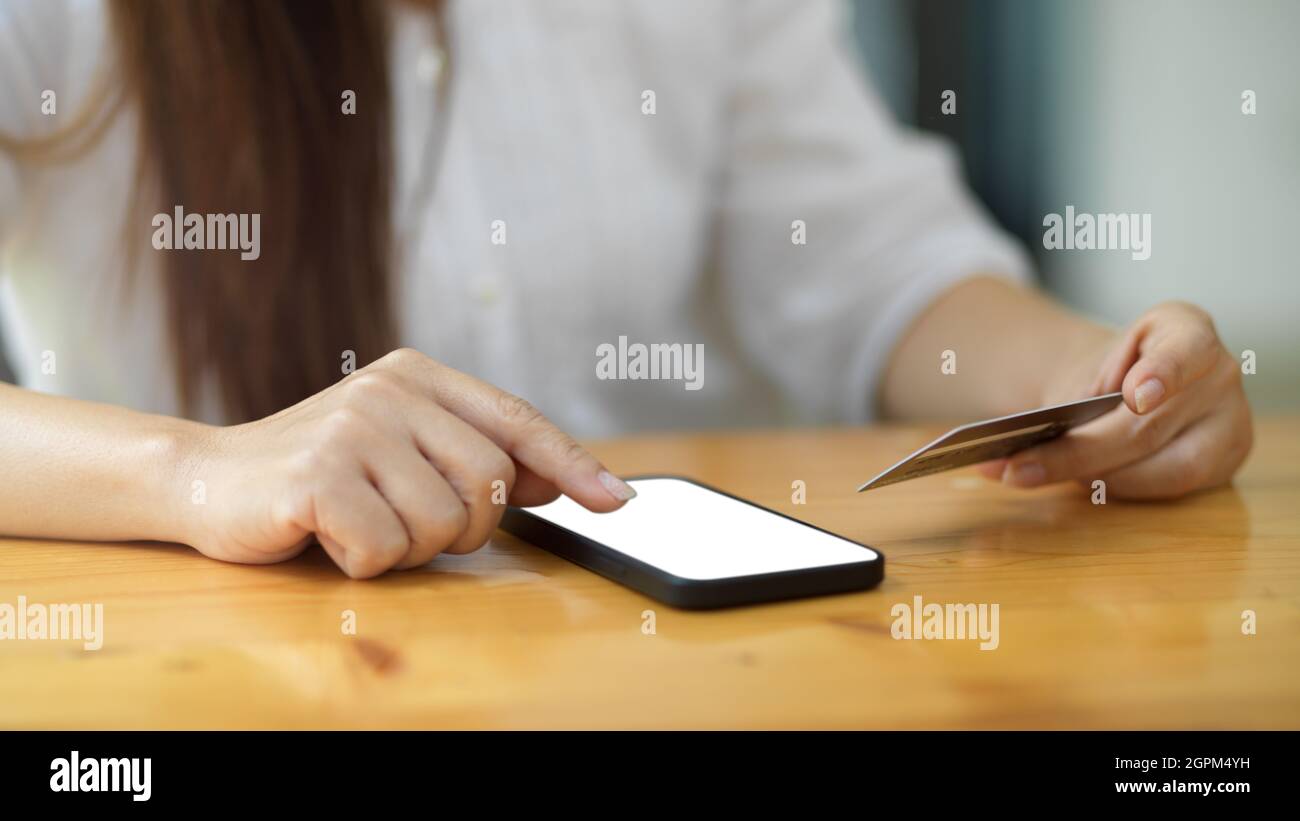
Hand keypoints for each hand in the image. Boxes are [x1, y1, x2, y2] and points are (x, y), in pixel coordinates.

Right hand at [174, 348, 634, 577]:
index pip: (516, 420)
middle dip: (465, 528)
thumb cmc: (319, 474)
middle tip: (408, 524)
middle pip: (491, 484)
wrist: (206, 479)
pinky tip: (328, 536)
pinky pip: (384, 551)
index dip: (571, 464)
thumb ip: (475, 456)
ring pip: (442, 525)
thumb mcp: (402, 453)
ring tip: (361, 523)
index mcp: (418, 376)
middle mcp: (390, 390)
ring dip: (407, 549)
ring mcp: (352, 428)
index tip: (615, 501)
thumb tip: (562, 479)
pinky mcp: (317, 474)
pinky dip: (364, 563)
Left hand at [979, 302, 1252, 498]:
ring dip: (1095, 478)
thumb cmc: (1107, 376)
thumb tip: (1027, 444)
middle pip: (1148, 427)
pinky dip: (1114, 487)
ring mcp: (1231, 420)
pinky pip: (1166, 488)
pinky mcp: (1224, 462)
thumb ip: (1076, 400)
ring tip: (1031, 474)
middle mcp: (1219, 373)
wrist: (1127, 385)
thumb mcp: (1089, 370)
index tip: (1134, 396)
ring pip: (1162, 469)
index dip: (1162, 373)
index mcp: (1187, 332)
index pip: (1185, 350)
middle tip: (1017, 468)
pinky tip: (1073, 482)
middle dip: (1078, 454)